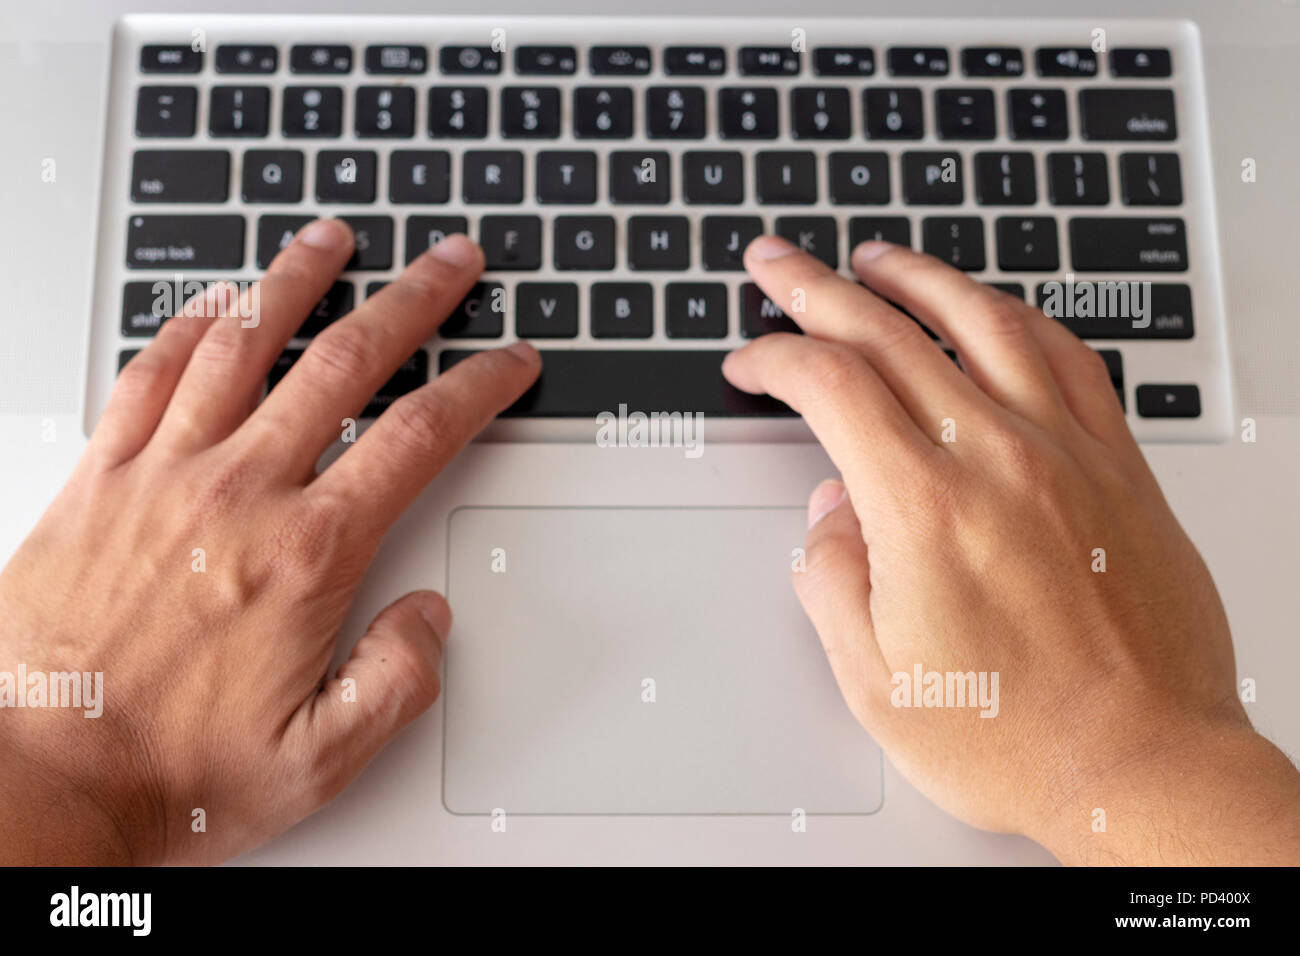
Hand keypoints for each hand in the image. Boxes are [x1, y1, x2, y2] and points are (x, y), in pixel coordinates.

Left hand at [0, 221, 538, 863]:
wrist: (38, 779)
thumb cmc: (170, 770)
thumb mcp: (318, 761)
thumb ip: (395, 684)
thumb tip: (430, 617)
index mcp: (305, 553)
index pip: (419, 436)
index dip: (479, 385)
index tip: (509, 363)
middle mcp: (238, 494)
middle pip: (347, 362)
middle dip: (415, 300)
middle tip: (451, 261)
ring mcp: (163, 475)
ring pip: (246, 343)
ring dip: (299, 281)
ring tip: (333, 239)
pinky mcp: (100, 480)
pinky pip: (150, 372)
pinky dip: (190, 324)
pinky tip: (218, 302)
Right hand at [726, 235, 1299, 864]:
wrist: (1143, 767)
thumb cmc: (1017, 737)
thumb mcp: (874, 681)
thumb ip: (831, 577)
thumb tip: (831, 511)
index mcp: (925, 510)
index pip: (830, 385)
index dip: (774, 358)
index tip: (751, 361)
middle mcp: (997, 461)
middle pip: (888, 334)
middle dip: (815, 287)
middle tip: (777, 261)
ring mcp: (1066, 455)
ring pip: (982, 322)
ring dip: (917, 278)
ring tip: (875, 258)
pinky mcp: (1118, 467)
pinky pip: (1068, 358)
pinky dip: (1018, 317)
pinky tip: (993, 309)